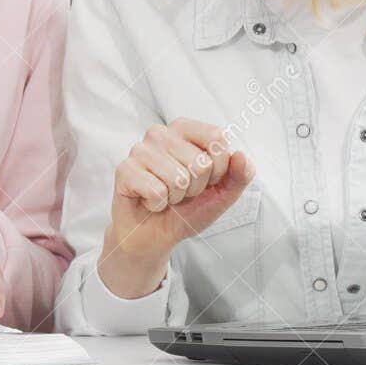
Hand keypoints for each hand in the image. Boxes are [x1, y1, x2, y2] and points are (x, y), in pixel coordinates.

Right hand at [97, 118, 255, 298]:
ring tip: (166, 196)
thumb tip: (241, 156)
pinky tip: (150, 201)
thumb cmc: (186, 209)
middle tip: (181, 192)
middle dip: (196, 188)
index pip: (217, 138)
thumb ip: (239, 175)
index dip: (219, 168)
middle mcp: (160, 133)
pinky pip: (156, 191)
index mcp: (185, 129)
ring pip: (178, 178)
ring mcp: (140, 150)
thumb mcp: (222, 194)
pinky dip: (157, 205)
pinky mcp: (124, 170)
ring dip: (176, 197)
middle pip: (199, 162)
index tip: (207, 180)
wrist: (155, 235)